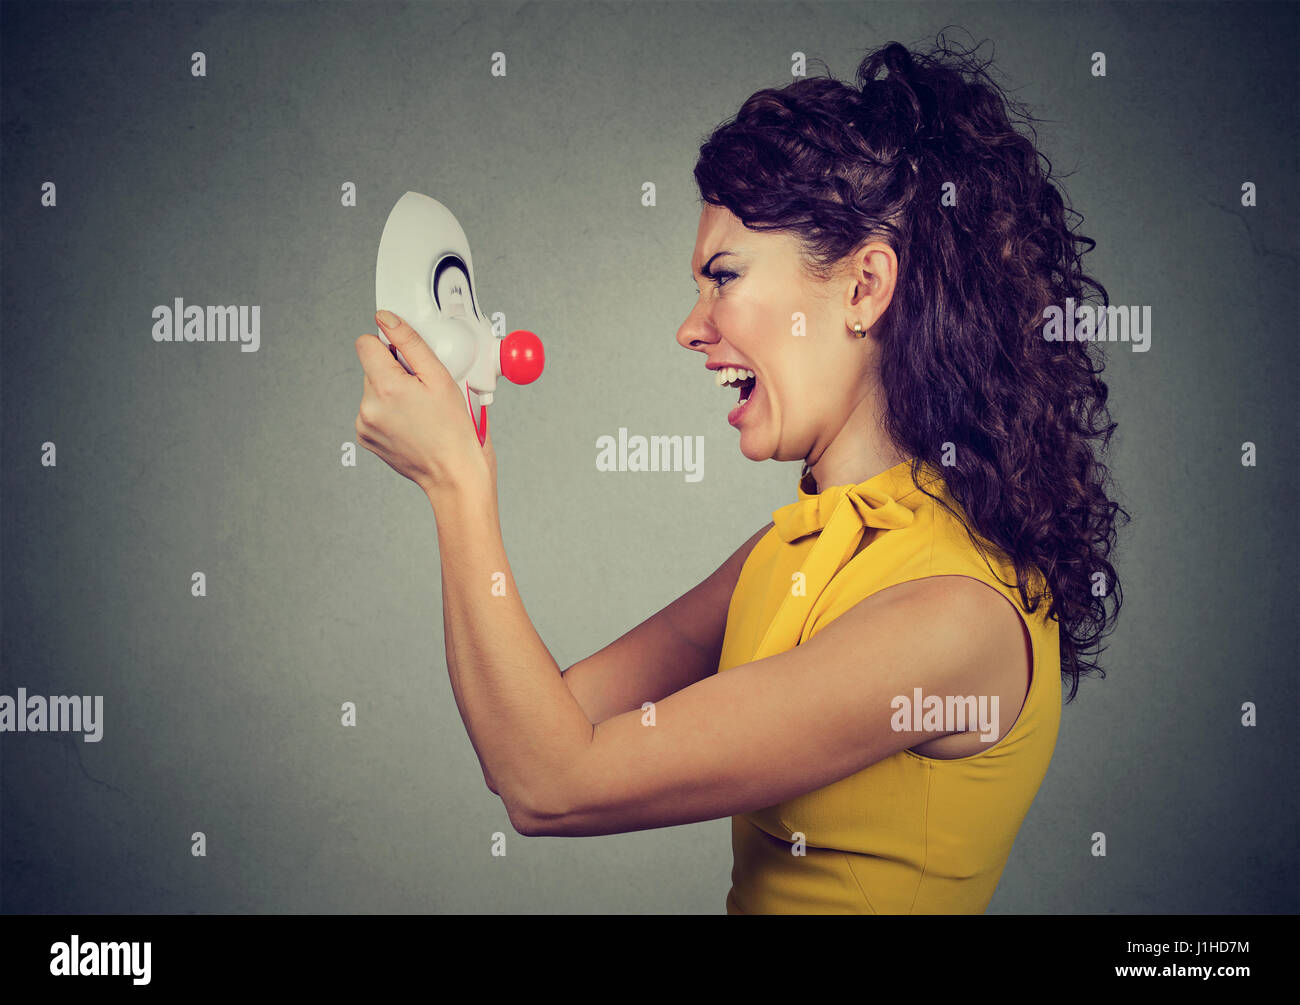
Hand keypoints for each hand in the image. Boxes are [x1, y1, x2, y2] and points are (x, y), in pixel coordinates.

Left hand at [354, 310, 489, 498]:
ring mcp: (364, 425)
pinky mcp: (366, 438)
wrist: (454, 475)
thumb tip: (386, 319)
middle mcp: (367, 407)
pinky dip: (390, 412)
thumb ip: (410, 342)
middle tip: (425, 390)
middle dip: (397, 371)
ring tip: (421, 410)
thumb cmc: (455, 432)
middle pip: (372, 367)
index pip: (366, 343)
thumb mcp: (440, 378)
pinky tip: (413, 422)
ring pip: (374, 389)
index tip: (410, 359)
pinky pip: (374, 410)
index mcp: (385, 388)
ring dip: (394, 392)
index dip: (390, 345)